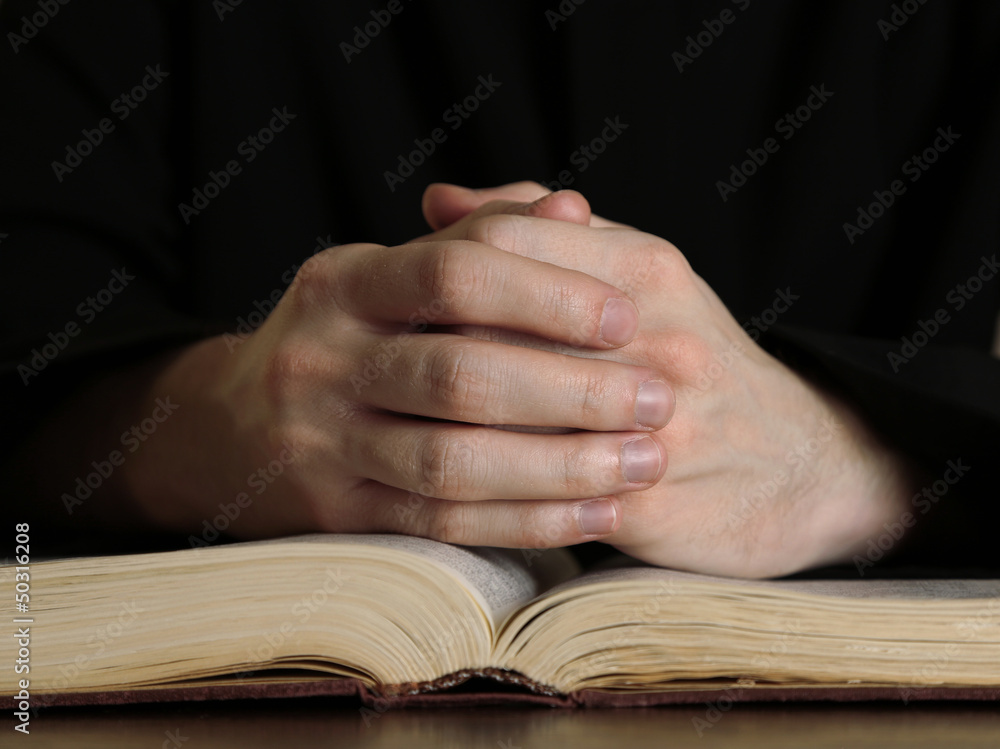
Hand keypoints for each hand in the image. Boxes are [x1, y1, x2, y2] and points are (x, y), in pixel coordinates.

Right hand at [113, 198, 675, 546]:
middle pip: (459, 374)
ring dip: (561, 465)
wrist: (232, 429)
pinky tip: (596, 514)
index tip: (626, 314)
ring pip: (454, 461)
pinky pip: (443, 522)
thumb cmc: (343, 337)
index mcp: (342, 283)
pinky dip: (527, 521)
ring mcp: (321, 443)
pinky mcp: (335, 514)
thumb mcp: (387, 274)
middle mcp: (322, 360)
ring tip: (645, 460)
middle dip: (571, 390)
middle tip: (658, 398)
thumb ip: (479, 239)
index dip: (546, 292)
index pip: (452, 271)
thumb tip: (571, 208)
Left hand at [425, 183, 916, 576]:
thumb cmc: (695, 356)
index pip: (505, 245)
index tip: (398, 303)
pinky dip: (482, 494)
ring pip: (507, 419)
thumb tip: (439, 201)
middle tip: (384, 372)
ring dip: (441, 424)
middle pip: (493, 329)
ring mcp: (653, 425)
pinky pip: (538, 499)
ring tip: (405, 426)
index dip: (432, 272)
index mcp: (644, 270)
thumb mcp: (637, 272)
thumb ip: (543, 232)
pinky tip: (445, 487)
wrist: (799, 462)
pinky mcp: (649, 502)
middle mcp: (654, 340)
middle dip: (424, 352)